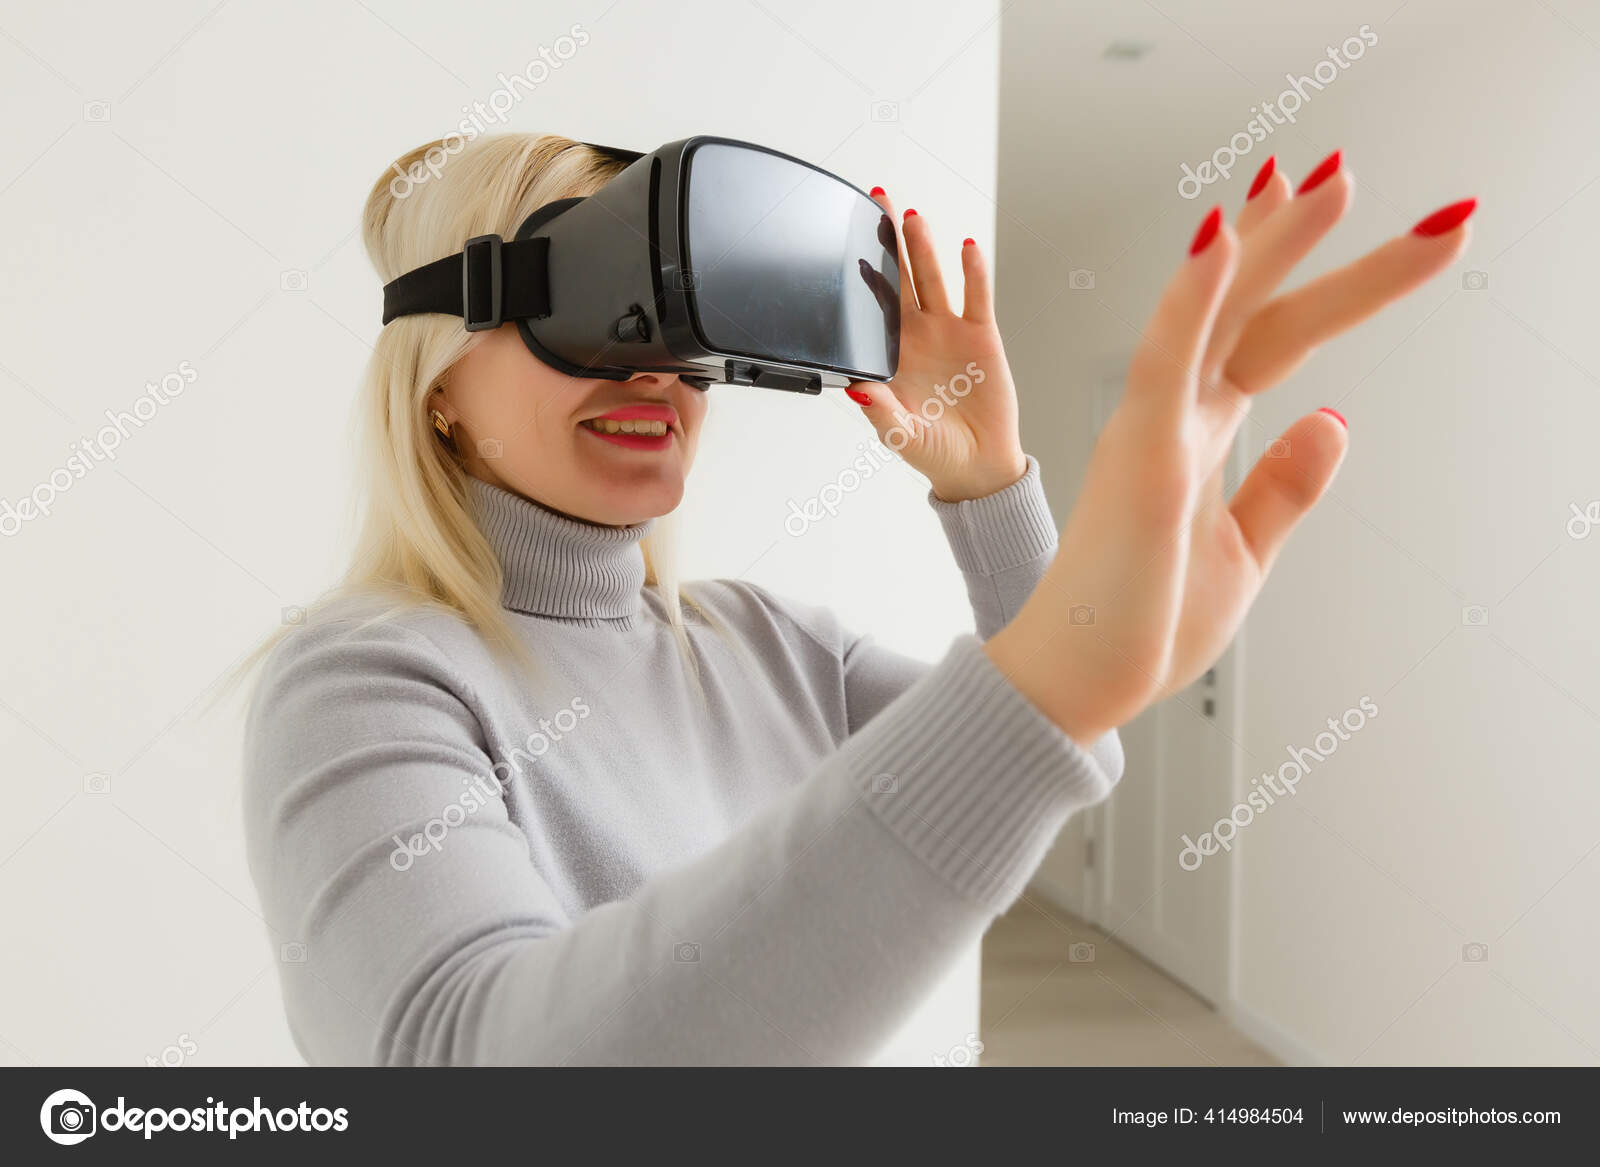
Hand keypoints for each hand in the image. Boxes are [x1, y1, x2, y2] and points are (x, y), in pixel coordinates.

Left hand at [846, 188, 1027, 502]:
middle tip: (877, 200)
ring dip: (923, 248)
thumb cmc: (932, 451)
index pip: (869, 306)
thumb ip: (878, 411)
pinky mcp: (980, 335)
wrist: (977, 464)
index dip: (860, 273)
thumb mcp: (898, 435)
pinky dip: (973, 271)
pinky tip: (966, 246)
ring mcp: (948, 331)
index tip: (844, 240)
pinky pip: (975, 297)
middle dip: (887, 240)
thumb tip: (855, 388)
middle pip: (898, 278)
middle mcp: (915, 335)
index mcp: (888, 355)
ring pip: (932, 279)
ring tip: (913, 217)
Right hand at [985, 152, 1474, 742]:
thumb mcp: (1243, 553)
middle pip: (1253, 309)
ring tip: (1327, 179)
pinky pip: (1168, 359)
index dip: (1302, 276)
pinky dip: (1195, 297)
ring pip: (1218, 312)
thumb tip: (1334, 415)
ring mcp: (1154, 428)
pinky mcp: (1139, 455)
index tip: (1322, 209)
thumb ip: (1284, 484)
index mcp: (1197, 435)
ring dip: (1271, 242)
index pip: (1263, 337)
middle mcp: (1173, 416)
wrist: (1079, 681)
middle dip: (1303, 241)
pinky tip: (1224, 238)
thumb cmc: (1142, 623)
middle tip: (1345, 171)